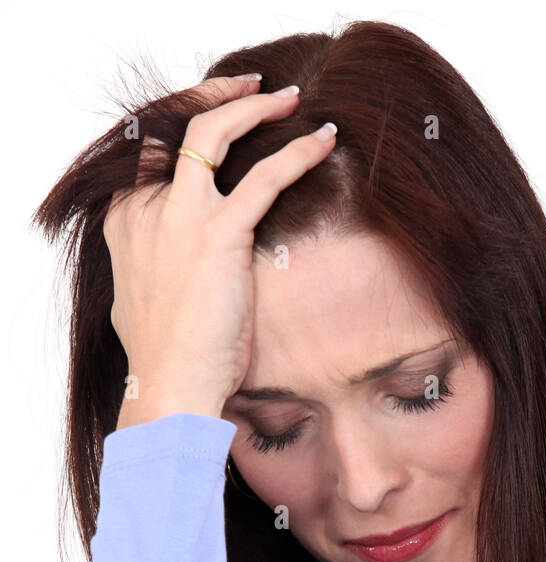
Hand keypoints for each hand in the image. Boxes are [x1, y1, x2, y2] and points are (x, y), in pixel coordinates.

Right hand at [103, 74, 336, 419]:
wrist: (170, 387)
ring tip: (292, 102)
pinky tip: (322, 143)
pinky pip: (264, 177)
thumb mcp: (146, 301)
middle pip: (179, 129)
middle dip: (219, 98)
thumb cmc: (166, 359)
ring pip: (212, 133)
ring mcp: (178, 217)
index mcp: (123, 221)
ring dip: (253, 107)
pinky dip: (297, 154)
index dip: (189, 130)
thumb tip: (178, 270)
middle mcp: (143, 208)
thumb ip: (157, 268)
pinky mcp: (218, 234)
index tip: (223, 123)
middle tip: (257, 91)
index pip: (153, 153)